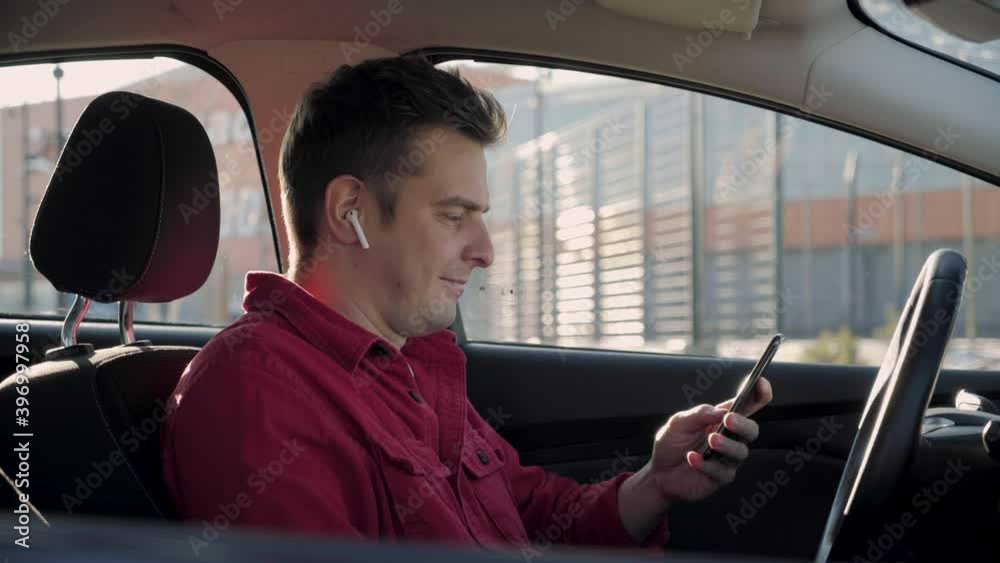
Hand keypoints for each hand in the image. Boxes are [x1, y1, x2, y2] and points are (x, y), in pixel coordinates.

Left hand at [647, 377, 772, 503]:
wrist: (658, 473)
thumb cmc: (671, 443)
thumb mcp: (679, 422)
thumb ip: (699, 414)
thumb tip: (722, 411)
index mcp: (722, 419)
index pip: (748, 405)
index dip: (759, 393)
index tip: (761, 382)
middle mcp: (730, 438)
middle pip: (751, 430)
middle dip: (743, 423)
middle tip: (729, 419)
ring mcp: (727, 459)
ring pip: (741, 452)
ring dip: (727, 445)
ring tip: (711, 440)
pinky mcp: (720, 478)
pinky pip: (721, 472)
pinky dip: (706, 465)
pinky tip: (692, 458)